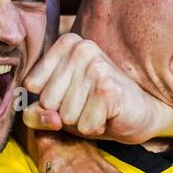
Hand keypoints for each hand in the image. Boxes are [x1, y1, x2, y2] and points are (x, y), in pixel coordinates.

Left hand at [23, 34, 172, 143]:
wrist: (140, 113)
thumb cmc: (95, 107)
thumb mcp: (58, 108)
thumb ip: (36, 113)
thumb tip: (49, 117)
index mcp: (66, 44)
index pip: (31, 84)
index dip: (50, 101)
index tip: (74, 94)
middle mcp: (81, 48)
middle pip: (47, 100)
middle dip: (66, 113)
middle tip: (89, 104)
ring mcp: (96, 66)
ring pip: (65, 115)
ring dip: (82, 121)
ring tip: (99, 109)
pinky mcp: (108, 88)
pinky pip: (84, 125)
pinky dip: (95, 128)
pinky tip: (109, 116)